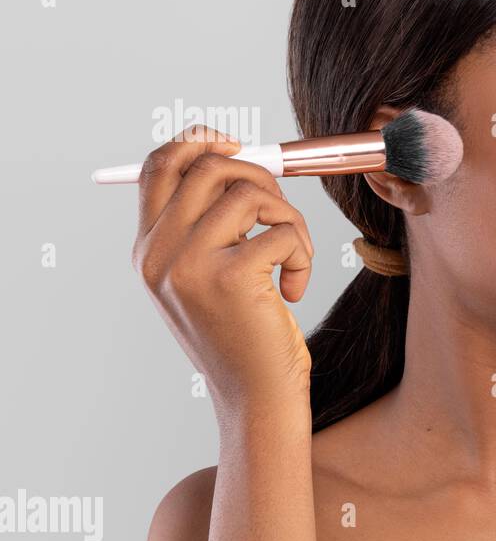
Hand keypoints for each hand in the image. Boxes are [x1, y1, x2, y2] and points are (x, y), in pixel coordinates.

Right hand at [131, 124, 315, 407]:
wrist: (254, 397)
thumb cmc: (244, 336)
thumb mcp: (208, 277)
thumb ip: (208, 224)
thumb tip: (236, 157)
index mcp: (147, 249)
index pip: (159, 166)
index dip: (200, 142)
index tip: (239, 146)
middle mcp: (157, 253)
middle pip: (208, 167)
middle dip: (261, 178)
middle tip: (281, 215)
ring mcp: (188, 264)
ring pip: (251, 192)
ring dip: (289, 219)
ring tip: (292, 258)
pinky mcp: (230, 276)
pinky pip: (283, 231)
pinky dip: (303, 254)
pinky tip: (293, 290)